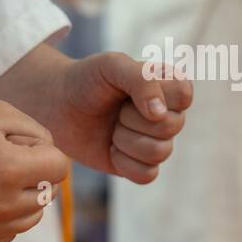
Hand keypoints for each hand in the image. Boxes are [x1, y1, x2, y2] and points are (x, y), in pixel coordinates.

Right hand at [0, 100, 69, 241]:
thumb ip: (39, 134)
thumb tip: (56, 165)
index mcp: (9, 170)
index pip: (60, 167)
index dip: (44, 152)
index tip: (18, 145)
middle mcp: (1, 206)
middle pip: (48, 193)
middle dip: (32, 174)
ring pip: (32, 216)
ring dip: (21, 198)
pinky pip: (10, 232)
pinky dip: (2, 217)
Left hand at [39, 52, 192, 183]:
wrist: (58, 106)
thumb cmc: (86, 80)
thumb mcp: (112, 66)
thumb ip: (141, 79)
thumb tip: (160, 114)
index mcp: (168, 85)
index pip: (184, 96)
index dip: (157, 97)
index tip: (130, 92)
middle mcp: (168, 114)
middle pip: (172, 127)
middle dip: (133, 120)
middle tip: (116, 111)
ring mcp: (156, 141)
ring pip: (160, 152)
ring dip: (127, 141)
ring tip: (111, 129)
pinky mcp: (140, 165)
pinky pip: (147, 175)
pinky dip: (124, 163)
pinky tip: (111, 149)